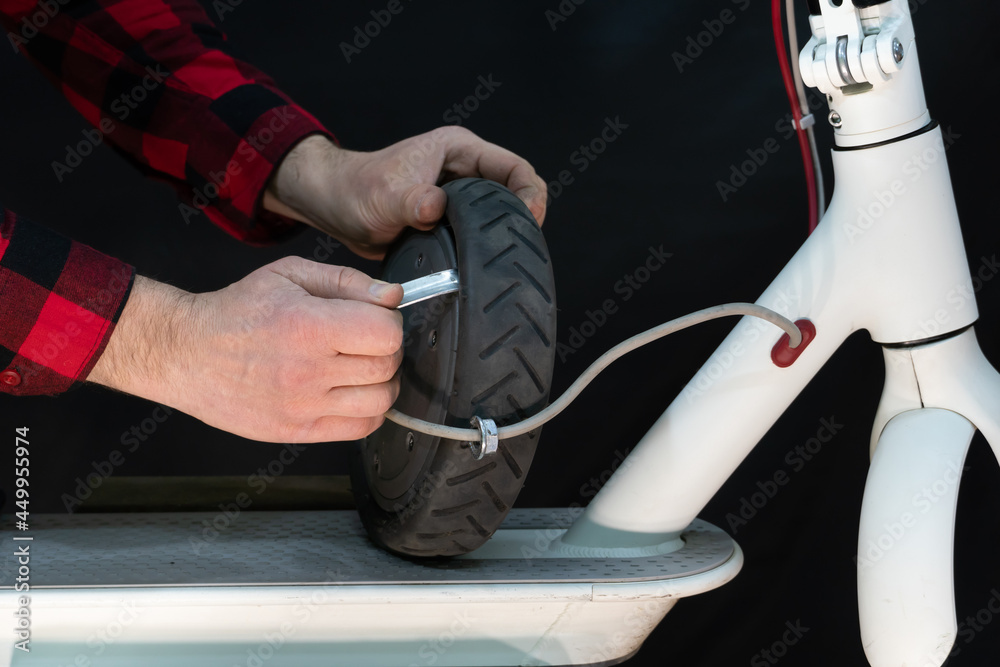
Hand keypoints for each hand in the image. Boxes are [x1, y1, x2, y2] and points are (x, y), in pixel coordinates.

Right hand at [88, 258, 403, 442]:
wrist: (186, 354)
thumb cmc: (238, 311)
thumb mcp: (289, 275)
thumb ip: (346, 281)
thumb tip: (393, 295)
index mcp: (306, 325)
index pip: (386, 333)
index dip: (389, 322)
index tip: (376, 318)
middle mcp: (307, 370)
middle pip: (387, 367)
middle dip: (387, 350)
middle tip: (367, 341)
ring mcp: (303, 405)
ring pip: (381, 401)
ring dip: (382, 382)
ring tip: (361, 367)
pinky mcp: (297, 431)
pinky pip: (360, 428)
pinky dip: (369, 410)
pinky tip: (352, 392)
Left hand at [263, 127, 546, 258]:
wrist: (334, 205)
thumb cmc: (356, 190)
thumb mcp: (385, 195)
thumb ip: (412, 202)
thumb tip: (435, 209)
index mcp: (459, 150)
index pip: (515, 167)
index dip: (530, 194)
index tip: (530, 222)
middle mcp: (466, 170)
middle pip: (515, 193)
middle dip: (523, 220)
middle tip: (520, 250)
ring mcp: (460, 196)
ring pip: (500, 216)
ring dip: (505, 237)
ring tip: (506, 262)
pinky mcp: (452, 220)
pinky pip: (481, 233)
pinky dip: (486, 248)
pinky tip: (485, 267)